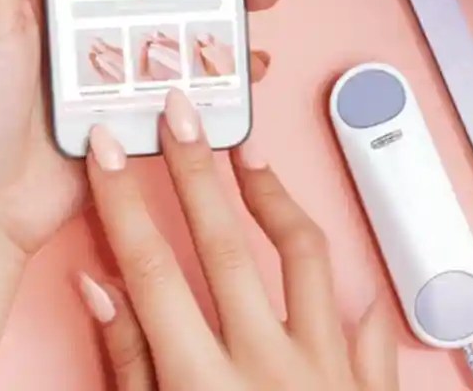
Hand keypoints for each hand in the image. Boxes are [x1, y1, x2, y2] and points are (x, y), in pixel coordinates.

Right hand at [76, 90, 398, 390]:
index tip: (105, 147)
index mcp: (203, 384)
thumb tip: (102, 287)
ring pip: (306, 258)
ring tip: (251, 155)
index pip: (153, 270)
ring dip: (274, 197)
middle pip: (226, 245)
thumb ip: (132, 366)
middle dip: (196, 170)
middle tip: (180, 110)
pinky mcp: (369, 389)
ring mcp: (327, 372)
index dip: (123, 202)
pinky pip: (370, 325)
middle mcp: (269, 367)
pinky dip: (359, 296)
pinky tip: (351, 274)